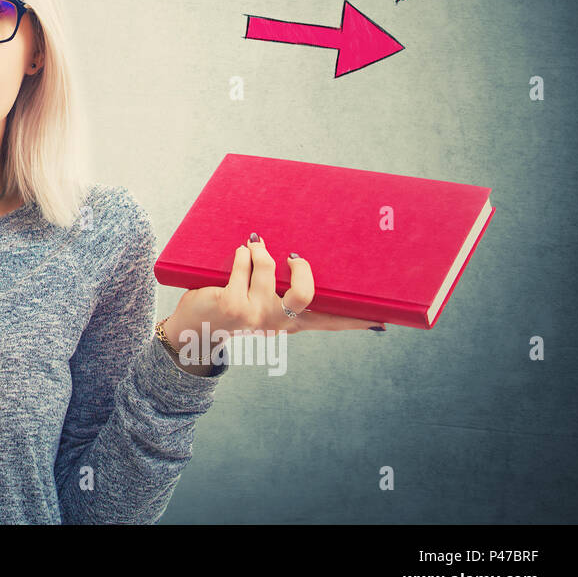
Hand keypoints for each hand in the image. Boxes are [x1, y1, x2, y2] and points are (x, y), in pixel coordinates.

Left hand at [164, 234, 387, 360]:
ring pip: (269, 271)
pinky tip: (238, 254)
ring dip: (260, 250)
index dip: (357, 320)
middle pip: (306, 294)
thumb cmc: (231, 309)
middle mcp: (277, 321)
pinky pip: (243, 266)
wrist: (192, 332)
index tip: (384, 320)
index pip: (330, 322)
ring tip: (254, 244)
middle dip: (301, 267)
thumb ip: (282, 289)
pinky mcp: (232, 305)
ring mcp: (254, 314)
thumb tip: (303, 257)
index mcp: (290, 322)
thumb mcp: (261, 303)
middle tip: (293, 256)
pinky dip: (241, 255)